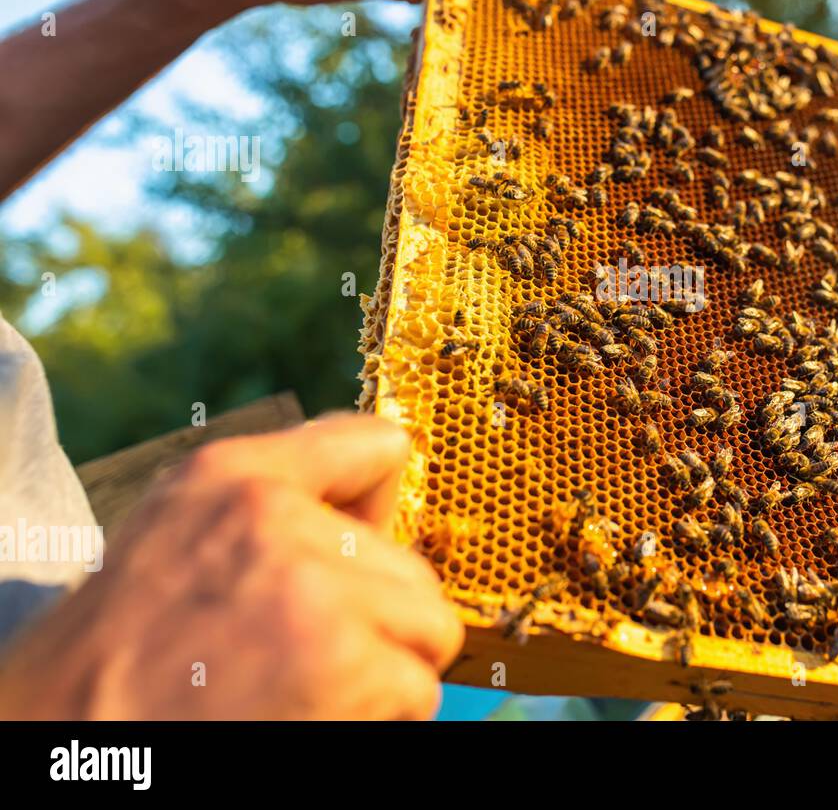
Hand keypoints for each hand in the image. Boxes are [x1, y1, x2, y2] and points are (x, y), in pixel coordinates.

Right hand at [0, 414, 464, 719]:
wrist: (68, 730)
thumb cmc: (127, 642)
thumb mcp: (181, 525)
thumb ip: (279, 491)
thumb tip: (380, 489)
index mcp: (237, 479)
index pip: (380, 447)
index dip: (383, 509)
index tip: (367, 548)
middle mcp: (279, 520)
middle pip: (415, 567)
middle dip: (381, 618)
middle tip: (312, 651)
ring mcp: (317, 593)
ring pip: (429, 629)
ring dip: (388, 669)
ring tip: (314, 684)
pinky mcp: (345, 664)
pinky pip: (419, 688)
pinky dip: (383, 717)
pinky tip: (317, 714)